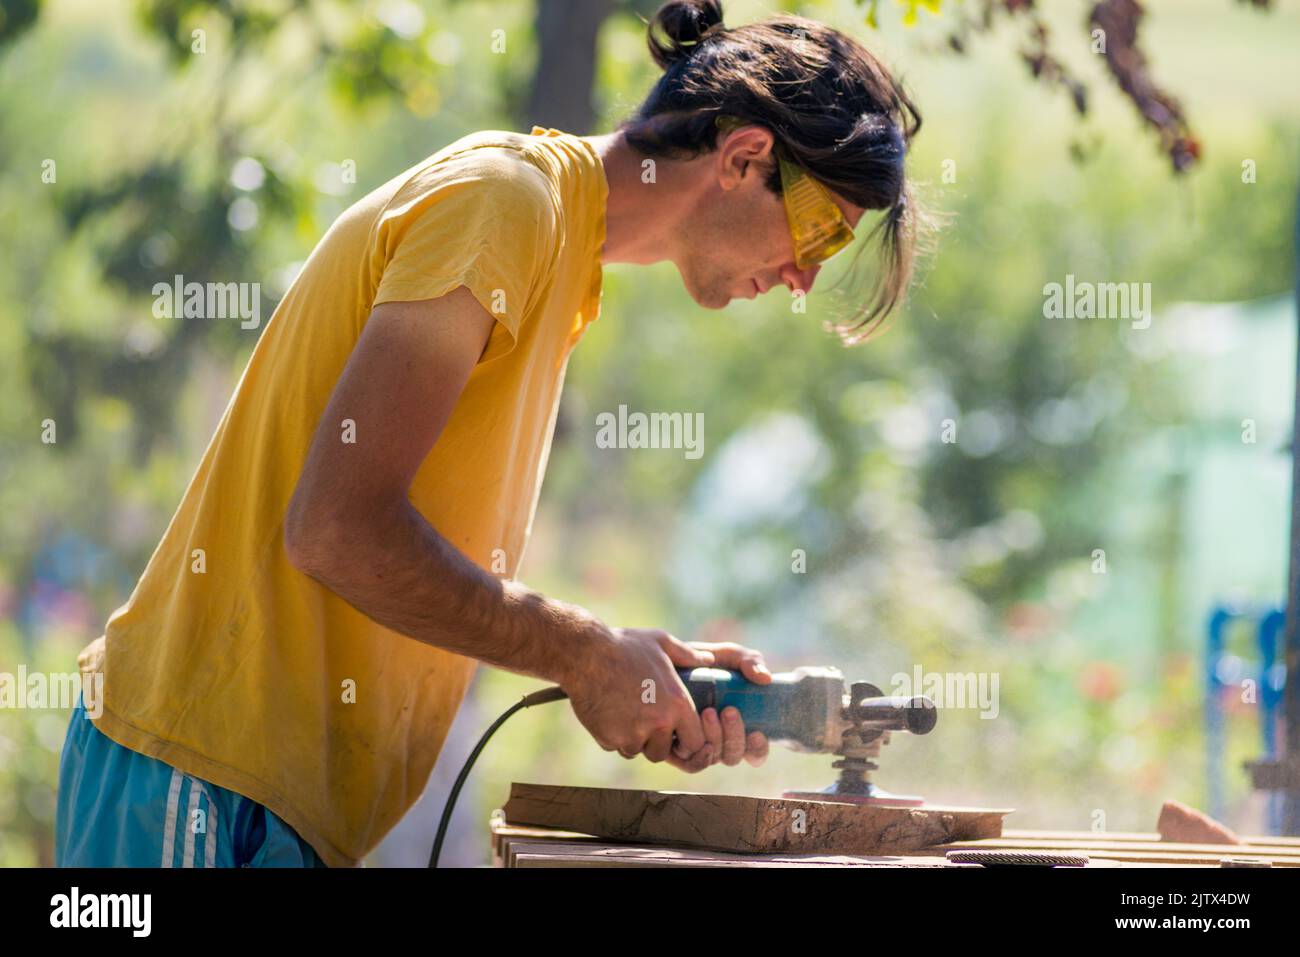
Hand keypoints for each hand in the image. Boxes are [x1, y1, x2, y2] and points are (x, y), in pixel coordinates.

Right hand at [563, 626, 771, 772]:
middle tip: (645, 720)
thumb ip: (688, 655)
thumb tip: (709, 660)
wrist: (585, 654)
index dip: (687, 740)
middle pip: (663, 752)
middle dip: (656, 742)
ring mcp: (632, 734)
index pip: (696, 742)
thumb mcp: (661, 642)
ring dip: (634, 739)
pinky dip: (612, 736)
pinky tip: (608, 711)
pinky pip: (615, 746)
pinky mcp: (609, 739)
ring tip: (626, 712)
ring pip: (638, 750)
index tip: (677, 733)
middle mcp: (658, 723)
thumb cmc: (624, 645)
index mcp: (677, 704)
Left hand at [667, 642, 770, 772]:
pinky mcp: (674, 748)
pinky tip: (695, 734)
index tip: (757, 732)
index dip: (758, 748)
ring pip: (713, 758)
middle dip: (734, 736)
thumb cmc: (700, 660)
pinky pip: (689, 764)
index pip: (753, 750)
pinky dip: (696, 755)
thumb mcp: (727, 656)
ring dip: (716, 739)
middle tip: (728, 710)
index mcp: (734, 725)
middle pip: (733, 755)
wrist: (662, 659)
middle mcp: (717, 739)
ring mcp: (696, 744)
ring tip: (708, 711)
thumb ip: (749, 660)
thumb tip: (765, 678)